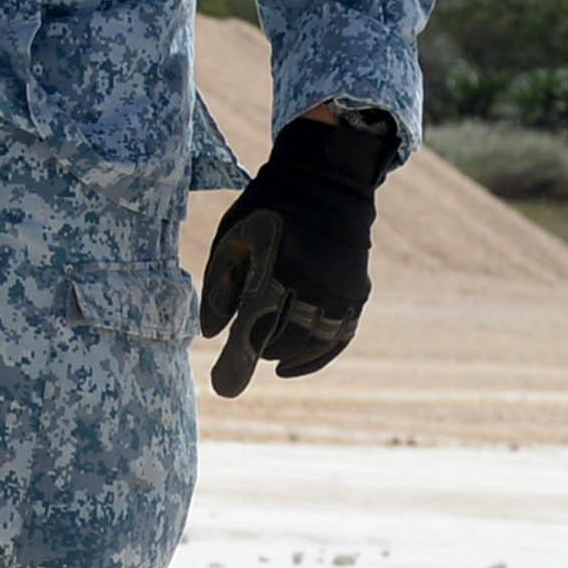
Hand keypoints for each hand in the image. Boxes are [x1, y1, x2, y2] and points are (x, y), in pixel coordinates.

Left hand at [199, 112, 392, 395]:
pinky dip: (314, 356)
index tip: (223, 387)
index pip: (252, 333)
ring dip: (282, 353)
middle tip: (241, 344)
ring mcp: (338, 293)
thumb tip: (211, 334)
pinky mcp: (356, 295)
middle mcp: (310, 288)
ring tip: (264, 344)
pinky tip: (290, 363)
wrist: (327, 180)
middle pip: (279, 344)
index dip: (235, 365)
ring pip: (309, 344)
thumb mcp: (230, 240)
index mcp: (272, 273)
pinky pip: (337, 338)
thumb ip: (218, 289)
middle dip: (255, 350)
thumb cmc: (267, 209)